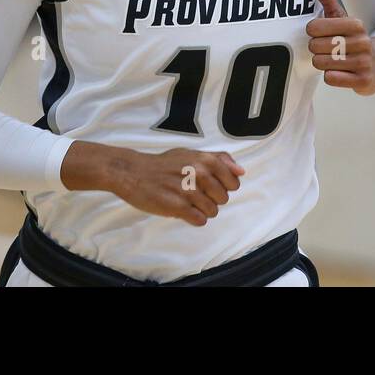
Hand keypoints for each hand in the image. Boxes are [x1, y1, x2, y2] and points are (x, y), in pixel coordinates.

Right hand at [62, 143, 244, 226]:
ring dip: (201, 210)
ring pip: (212, 211)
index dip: (222, 187)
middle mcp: (199, 173)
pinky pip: (200, 220)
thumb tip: (241, 172)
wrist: (133, 172)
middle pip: (223, 199)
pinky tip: (181, 210)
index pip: (234, 183)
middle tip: (193, 193)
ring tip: (185, 201)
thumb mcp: (192, 153)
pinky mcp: (177, 206)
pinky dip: (193, 218)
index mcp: (206, 160)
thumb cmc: (164, 164)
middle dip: (211, 199)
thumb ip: (219, 159)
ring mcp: (188, 190)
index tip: (207, 186)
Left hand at [306, 0, 374, 94]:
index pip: (315, 27)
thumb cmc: (352, 39)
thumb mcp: (341, 17)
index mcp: (356, 24)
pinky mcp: (364, 81)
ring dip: (321, 63)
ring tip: (330, 60)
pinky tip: (339, 72)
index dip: (312, 32)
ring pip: (323, 63)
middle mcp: (363, 42)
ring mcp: (364, 62)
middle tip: (323, 49)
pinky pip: (331, 78)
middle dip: (315, 49)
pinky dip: (330, 76)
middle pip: (317, 46)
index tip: (317, 33)